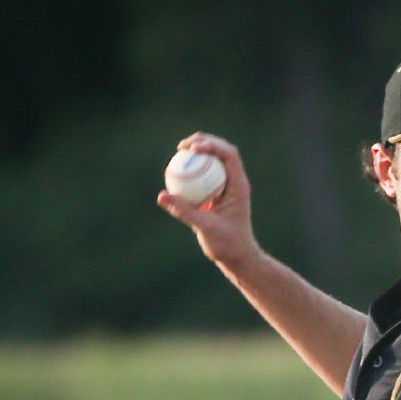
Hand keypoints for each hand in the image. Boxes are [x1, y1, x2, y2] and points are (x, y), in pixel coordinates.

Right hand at [157, 132, 261, 268]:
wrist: (238, 257)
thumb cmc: (227, 245)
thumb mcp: (205, 227)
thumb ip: (184, 211)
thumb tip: (162, 195)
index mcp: (238, 186)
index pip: (228, 155)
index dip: (211, 145)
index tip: (191, 148)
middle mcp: (235, 183)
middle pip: (222, 152)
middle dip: (203, 142)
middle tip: (182, 146)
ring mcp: (227, 188)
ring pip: (214, 162)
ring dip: (199, 152)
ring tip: (180, 151)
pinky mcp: (218, 195)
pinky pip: (205, 176)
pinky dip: (193, 170)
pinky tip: (176, 171)